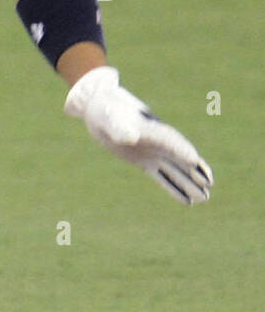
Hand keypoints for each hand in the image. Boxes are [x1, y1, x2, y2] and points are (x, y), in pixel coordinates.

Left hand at [64, 66, 212, 203]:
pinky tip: (187, 201)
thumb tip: (130, 138)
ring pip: (175, 170)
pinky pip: (162, 177)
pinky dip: (174, 188)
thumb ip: (119, 128)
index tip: (194, 161)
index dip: (181, 149)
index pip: (169, 140)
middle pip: (179, 158)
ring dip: (189, 184)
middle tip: (209, 184)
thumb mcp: (108, 118)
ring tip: (204, 199)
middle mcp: (157, 143)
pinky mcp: (145, 162)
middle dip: (194, 170)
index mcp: (151, 129)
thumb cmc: (105, 111)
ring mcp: (153, 153)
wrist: (102, 110)